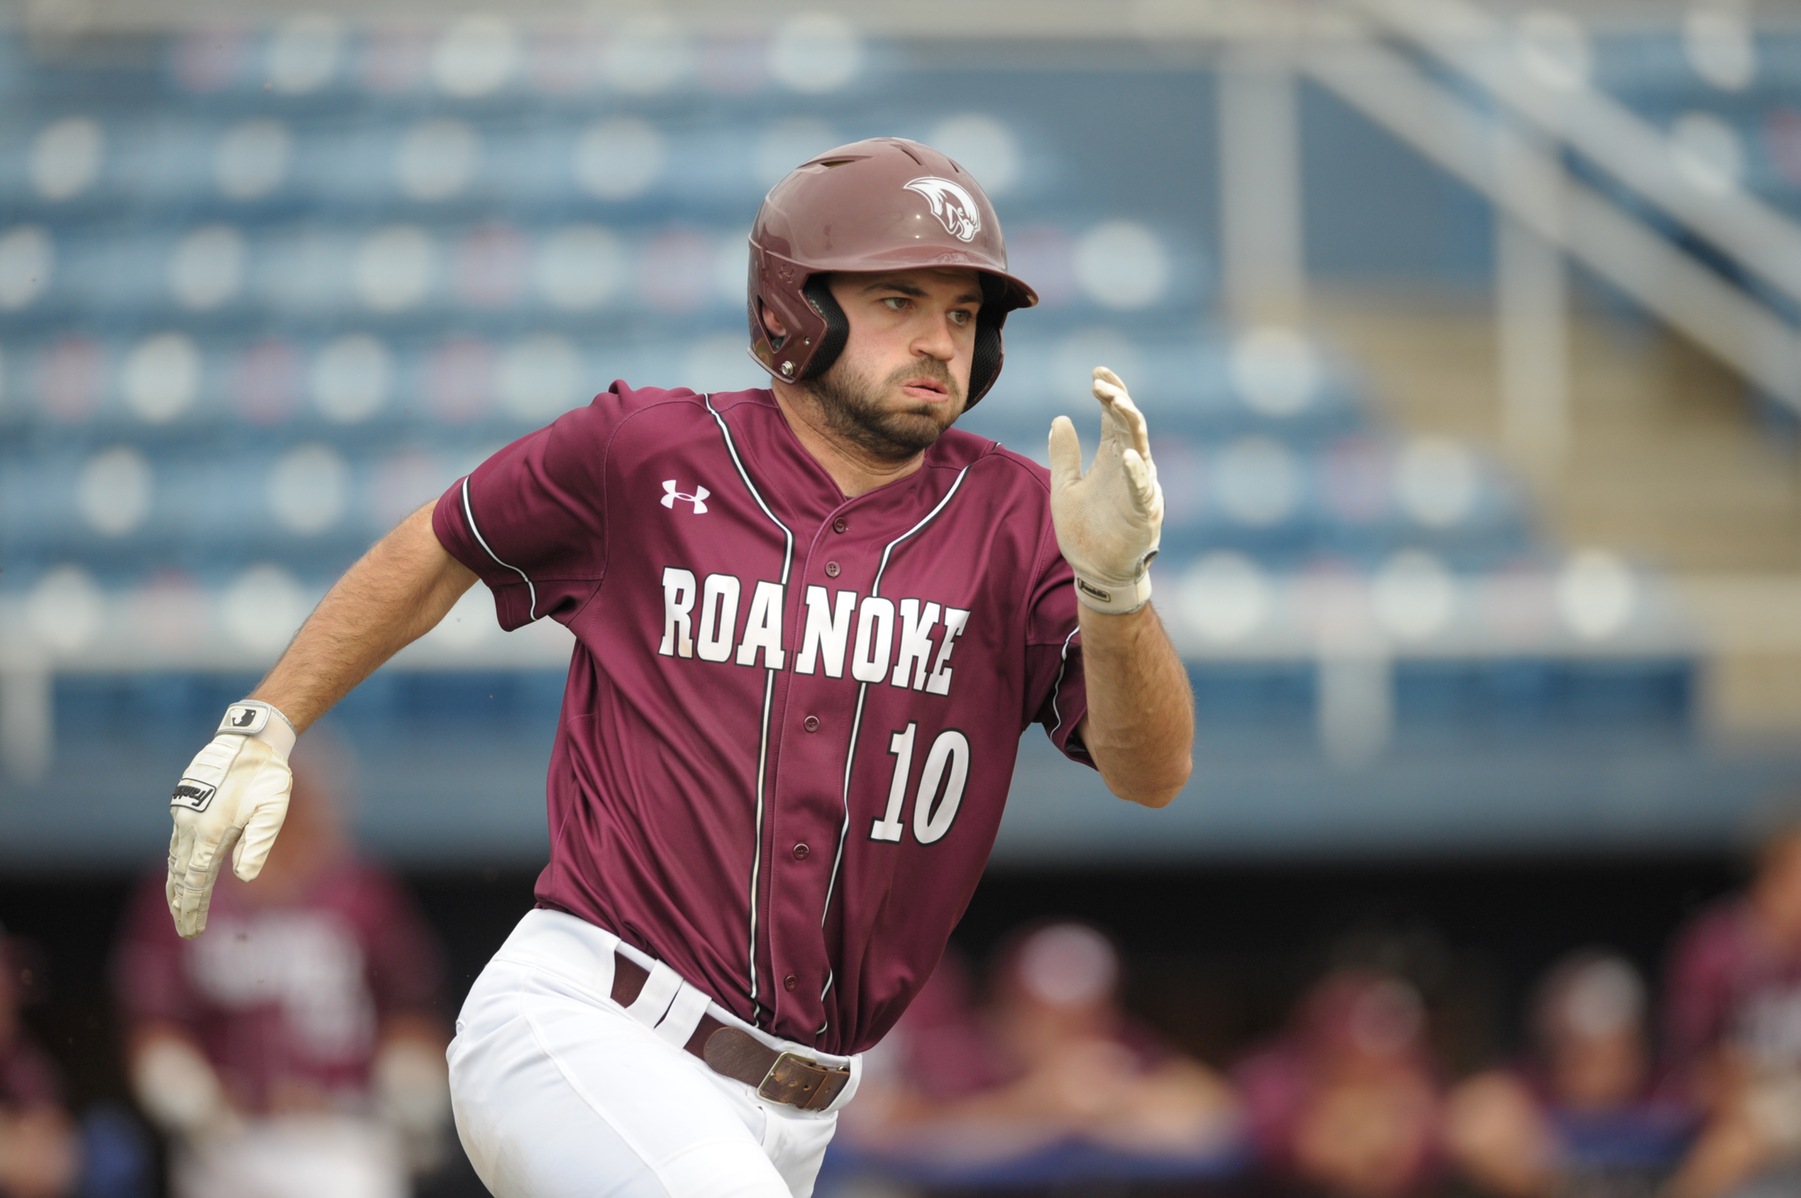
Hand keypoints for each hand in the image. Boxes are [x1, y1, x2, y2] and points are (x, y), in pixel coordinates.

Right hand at [166, 701, 295, 936]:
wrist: (249, 740)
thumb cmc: (267, 776)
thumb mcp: (272, 810)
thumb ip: (258, 844)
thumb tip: (243, 878)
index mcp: (211, 831)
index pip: (196, 881)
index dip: (193, 908)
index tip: (192, 931)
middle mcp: (190, 824)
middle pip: (181, 875)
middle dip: (182, 904)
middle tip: (185, 929)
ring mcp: (183, 811)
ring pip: (175, 858)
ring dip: (176, 885)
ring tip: (179, 907)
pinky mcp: (183, 802)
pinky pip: (176, 841)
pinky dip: (177, 862)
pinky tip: (180, 872)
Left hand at [1048, 366, 1163, 613]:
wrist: (1096, 571)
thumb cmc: (1085, 530)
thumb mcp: (1065, 487)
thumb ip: (1064, 455)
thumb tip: (1060, 419)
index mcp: (1112, 459)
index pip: (1114, 418)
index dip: (1109, 393)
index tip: (1096, 371)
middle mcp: (1129, 468)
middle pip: (1129, 425)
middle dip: (1118, 400)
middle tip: (1100, 383)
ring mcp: (1139, 488)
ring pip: (1140, 447)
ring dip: (1129, 424)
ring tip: (1115, 402)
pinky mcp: (1143, 513)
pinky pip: (1142, 489)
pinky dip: (1136, 473)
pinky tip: (1127, 457)